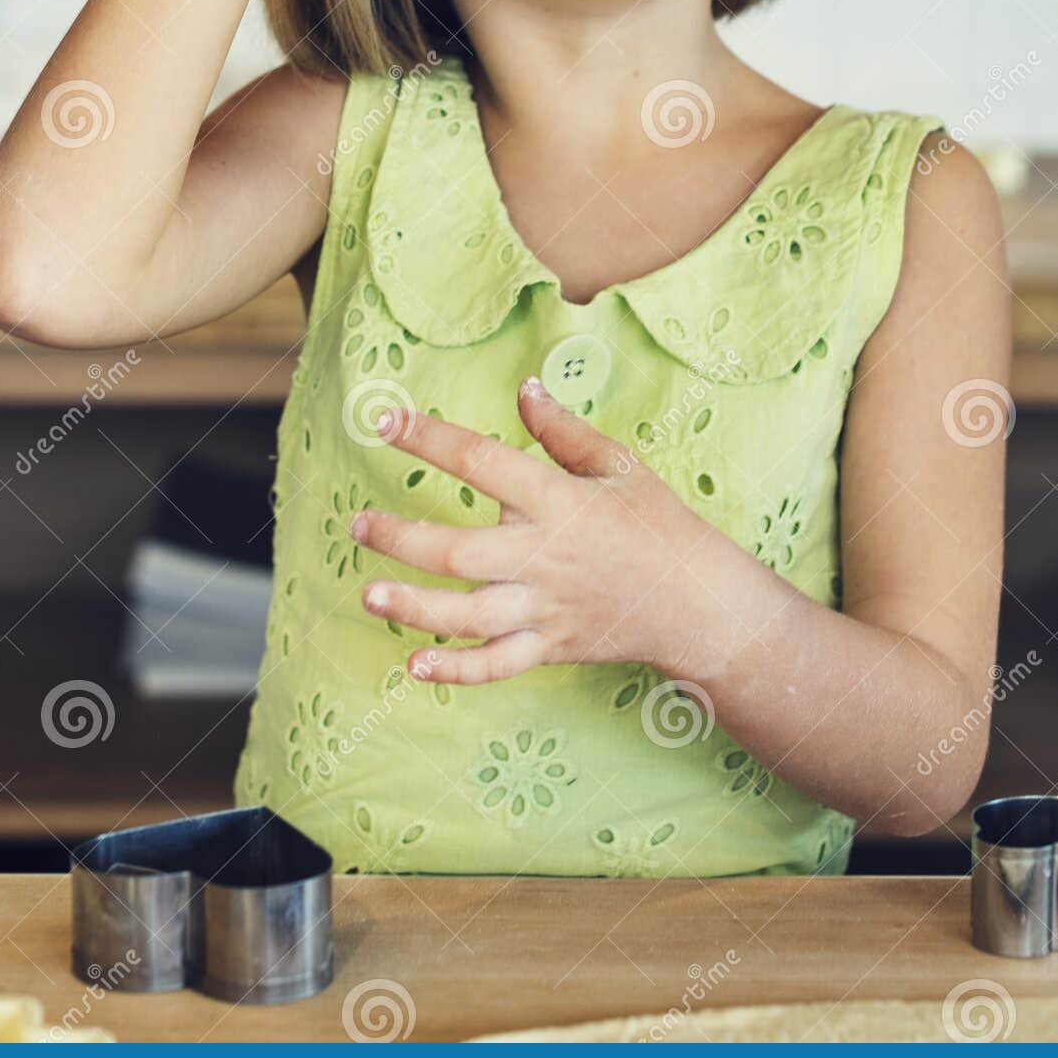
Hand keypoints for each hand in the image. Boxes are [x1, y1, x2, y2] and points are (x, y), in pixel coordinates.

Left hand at [350, 376, 731, 685]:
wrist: (699, 603)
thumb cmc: (660, 525)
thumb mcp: (619, 465)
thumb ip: (563, 430)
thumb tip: (523, 388)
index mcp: (558, 501)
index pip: (482, 462)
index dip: (429, 439)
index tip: (384, 422)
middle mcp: (544, 556)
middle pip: (458, 550)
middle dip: (400, 539)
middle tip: (357, 526)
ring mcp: (544, 608)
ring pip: (467, 614)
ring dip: (413, 607)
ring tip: (368, 595)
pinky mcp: (550, 647)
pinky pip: (496, 664)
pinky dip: (456, 670)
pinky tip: (414, 666)